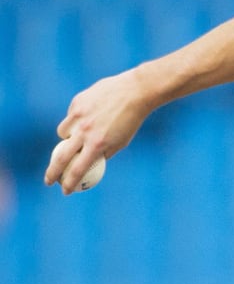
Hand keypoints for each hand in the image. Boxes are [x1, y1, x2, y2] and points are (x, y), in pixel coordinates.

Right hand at [44, 67, 153, 192]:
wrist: (134, 93)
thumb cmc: (130, 121)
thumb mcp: (121, 142)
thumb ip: (104, 152)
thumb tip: (89, 163)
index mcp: (98, 144)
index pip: (78, 169)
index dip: (69, 182)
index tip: (65, 190)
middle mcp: (85, 132)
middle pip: (61, 157)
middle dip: (52, 172)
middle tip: (49, 180)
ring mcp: (78, 117)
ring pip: (62, 133)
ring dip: (66, 139)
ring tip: (78, 135)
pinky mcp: (76, 103)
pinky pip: (70, 116)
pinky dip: (76, 120)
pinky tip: (90, 114)